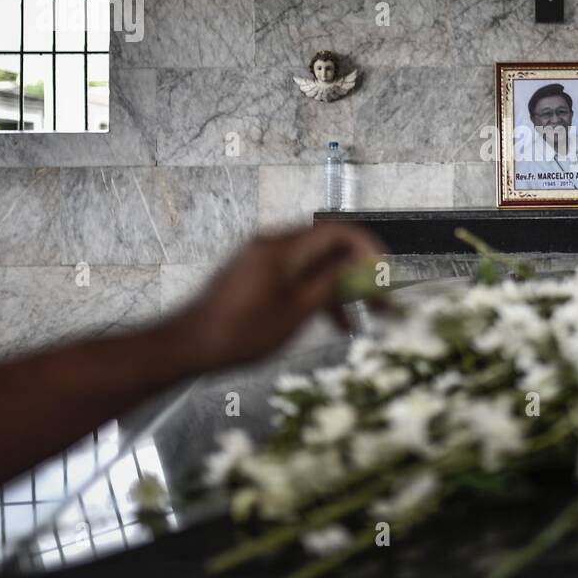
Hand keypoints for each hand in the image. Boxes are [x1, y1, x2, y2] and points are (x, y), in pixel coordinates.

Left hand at [164, 222, 387, 373]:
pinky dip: (319, 293)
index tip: (388, 272)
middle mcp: (273, 245)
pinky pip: (299, 275)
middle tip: (382, 301)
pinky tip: (333, 322)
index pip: (338, 231)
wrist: (189, 346)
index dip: (370, 249)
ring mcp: (264, 259)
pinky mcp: (258, 274)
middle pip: (330, 248)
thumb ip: (332, 284)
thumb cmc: (238, 333)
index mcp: (282, 248)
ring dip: (342, 288)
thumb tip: (364, 267)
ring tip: (361, 319)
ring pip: (317, 265)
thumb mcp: (296, 312)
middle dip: (360, 274)